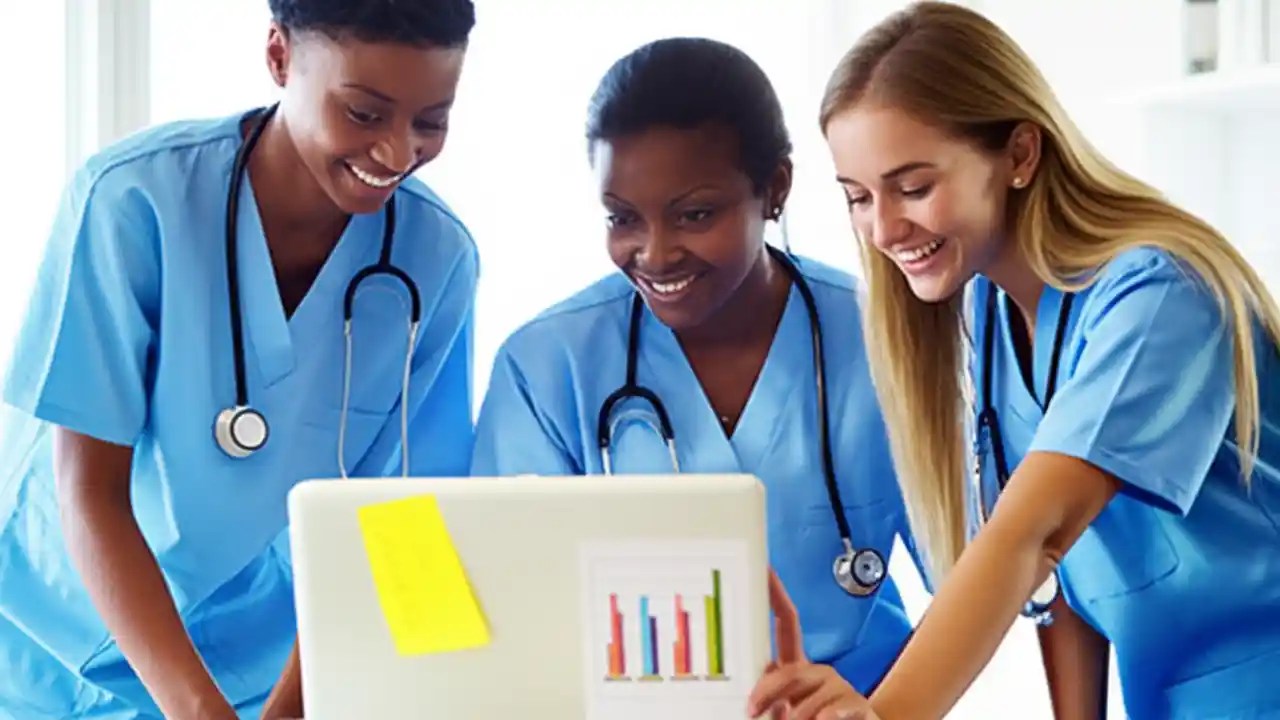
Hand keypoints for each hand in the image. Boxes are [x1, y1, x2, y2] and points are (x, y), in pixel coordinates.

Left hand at [747, 570, 879, 719]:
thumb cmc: (812, 719)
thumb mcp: (786, 702)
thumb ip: (774, 683)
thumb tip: (767, 667)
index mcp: (798, 667)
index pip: (787, 623)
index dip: (776, 595)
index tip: (764, 569)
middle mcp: (820, 673)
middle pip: (792, 672)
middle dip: (769, 693)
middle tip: (752, 711)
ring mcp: (842, 689)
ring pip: (807, 703)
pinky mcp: (860, 707)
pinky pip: (834, 712)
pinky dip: (824, 719)